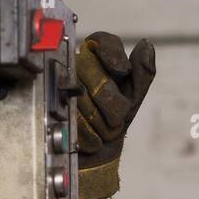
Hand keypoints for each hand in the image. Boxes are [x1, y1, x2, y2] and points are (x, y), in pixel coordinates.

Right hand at [75, 32, 155, 198]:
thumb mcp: (133, 99)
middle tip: (117, 120)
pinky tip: (93, 139)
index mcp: (97, 61)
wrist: (96, 157)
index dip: (112, 53)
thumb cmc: (113, 122)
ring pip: (85, 97)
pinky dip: (89, 134)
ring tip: (104, 131)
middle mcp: (76, 69)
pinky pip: (73, 118)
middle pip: (96, 73)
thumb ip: (142, 74)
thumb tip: (146, 46)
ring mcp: (61, 88)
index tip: (122, 71)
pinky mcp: (52, 110)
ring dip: (102, 122)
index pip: (102, 41)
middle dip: (112, 103)